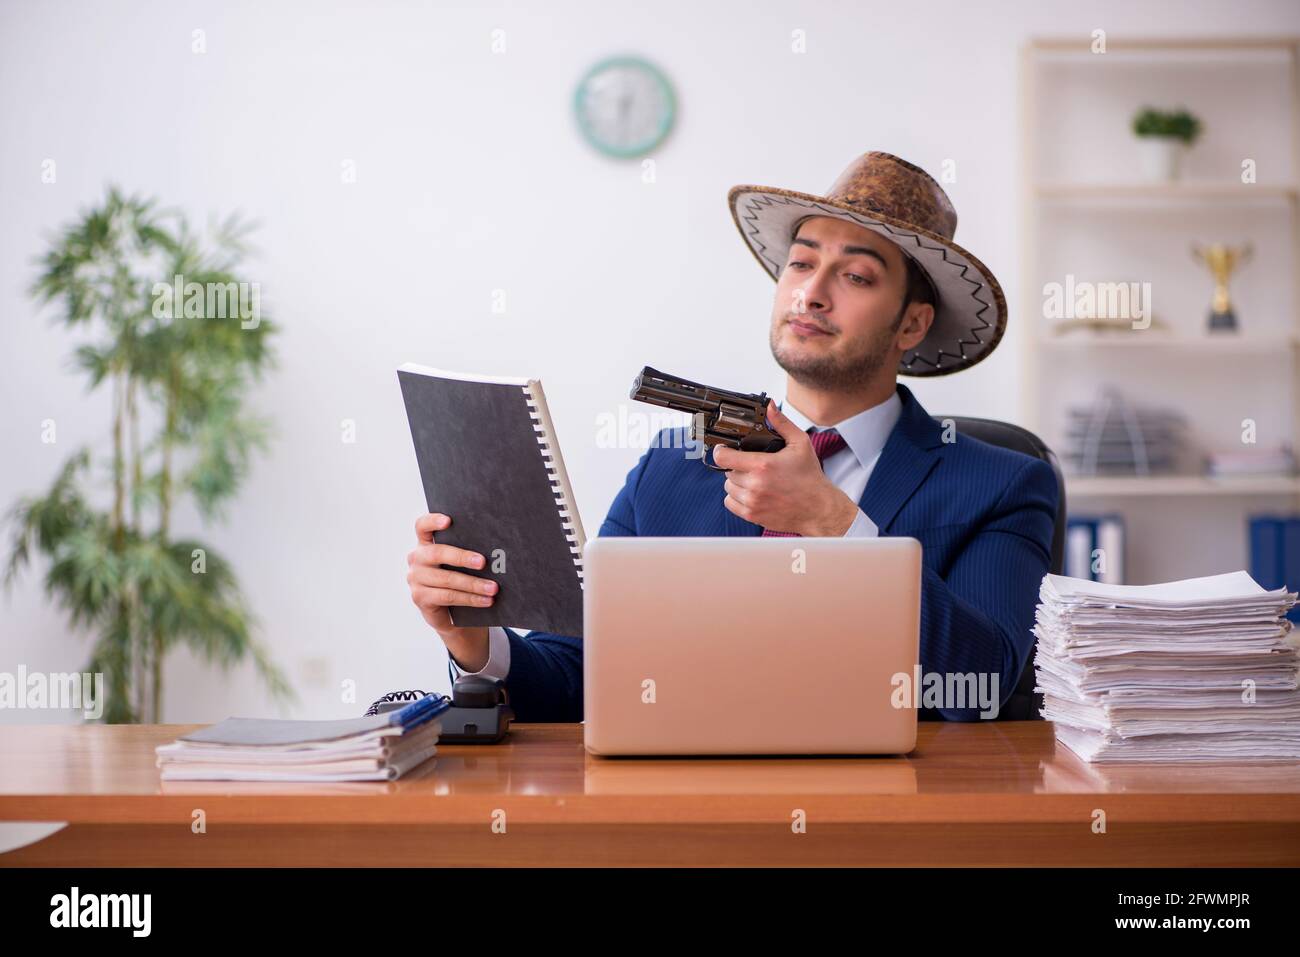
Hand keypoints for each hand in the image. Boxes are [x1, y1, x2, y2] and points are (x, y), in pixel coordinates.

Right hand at [407, 512, 492, 670]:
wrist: (450, 612)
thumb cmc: (459, 578)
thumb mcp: (461, 563)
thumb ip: (468, 551)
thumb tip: (496, 549)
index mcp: (426, 543)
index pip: (422, 526)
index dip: (433, 521)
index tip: (448, 521)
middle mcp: (417, 558)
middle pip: (437, 553)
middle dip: (462, 557)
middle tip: (483, 562)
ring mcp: (415, 578)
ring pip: (447, 579)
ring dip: (473, 584)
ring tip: (493, 588)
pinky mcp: (419, 597)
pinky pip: (447, 596)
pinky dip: (470, 599)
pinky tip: (486, 600)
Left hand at [713, 400, 859, 535]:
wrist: (818, 508)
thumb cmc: (810, 478)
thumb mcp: (800, 444)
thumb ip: (781, 424)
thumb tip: (769, 407)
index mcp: (763, 465)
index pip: (723, 457)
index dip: (721, 451)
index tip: (724, 449)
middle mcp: (754, 485)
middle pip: (727, 471)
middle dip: (737, 466)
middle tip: (752, 465)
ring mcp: (752, 501)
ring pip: (728, 487)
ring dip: (736, 482)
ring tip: (753, 479)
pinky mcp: (752, 515)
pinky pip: (730, 503)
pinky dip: (736, 497)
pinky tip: (751, 492)